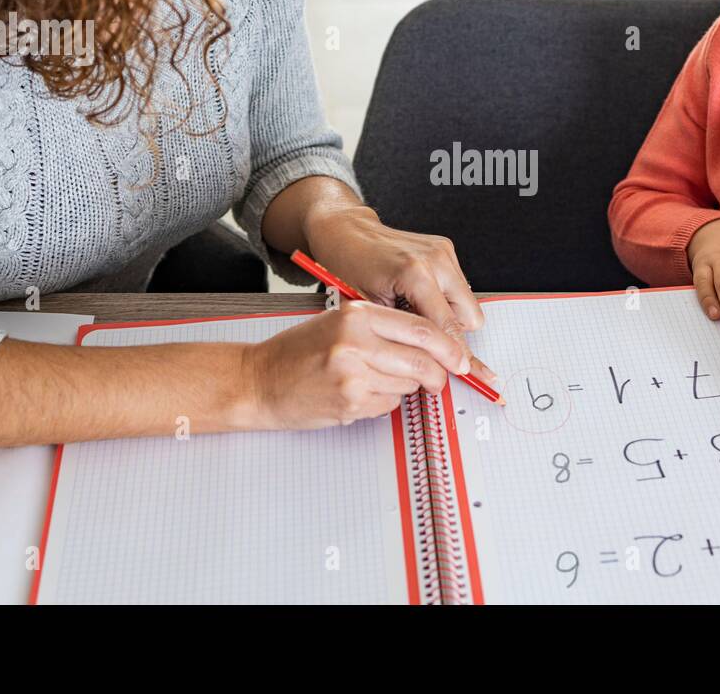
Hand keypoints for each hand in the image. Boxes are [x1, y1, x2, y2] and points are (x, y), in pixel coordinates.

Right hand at [242, 300, 472, 429]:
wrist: (258, 380)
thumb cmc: (298, 351)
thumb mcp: (338, 323)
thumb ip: (382, 328)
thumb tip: (433, 345)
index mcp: (356, 314)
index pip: (421, 329)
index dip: (449, 347)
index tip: (461, 359)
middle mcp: (355, 340)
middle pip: (422, 360)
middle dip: (438, 375)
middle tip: (439, 380)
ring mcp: (352, 374)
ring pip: (408, 386)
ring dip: (405, 389)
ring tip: (376, 381)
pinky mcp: (349, 402)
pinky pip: (388, 405)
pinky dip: (384, 403)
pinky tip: (360, 394)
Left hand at [304, 205, 499, 388]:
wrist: (345, 232)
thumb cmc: (348, 267)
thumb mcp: (370, 310)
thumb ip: (402, 335)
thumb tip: (426, 364)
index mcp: (415, 273)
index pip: (448, 327)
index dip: (455, 355)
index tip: (464, 374)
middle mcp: (435, 259)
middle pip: (469, 318)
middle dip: (453, 335)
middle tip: (427, 343)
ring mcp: (443, 251)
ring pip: (468, 304)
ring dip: (449, 317)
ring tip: (417, 314)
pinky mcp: (445, 248)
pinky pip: (459, 288)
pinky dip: (445, 300)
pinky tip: (419, 299)